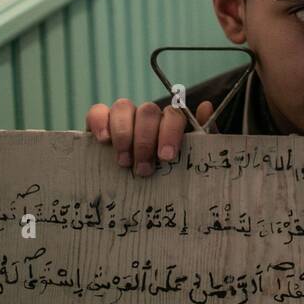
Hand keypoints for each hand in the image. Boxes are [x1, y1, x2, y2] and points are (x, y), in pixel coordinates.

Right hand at [85, 99, 213, 175]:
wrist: (131, 198)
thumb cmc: (164, 178)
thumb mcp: (185, 163)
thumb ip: (200, 137)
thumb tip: (206, 105)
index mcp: (168, 123)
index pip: (173, 114)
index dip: (170, 132)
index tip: (166, 156)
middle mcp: (146, 117)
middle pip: (148, 111)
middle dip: (145, 140)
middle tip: (143, 169)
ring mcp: (122, 117)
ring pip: (123, 106)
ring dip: (124, 134)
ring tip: (124, 162)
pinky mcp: (99, 124)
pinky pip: (97, 111)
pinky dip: (100, 122)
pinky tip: (104, 141)